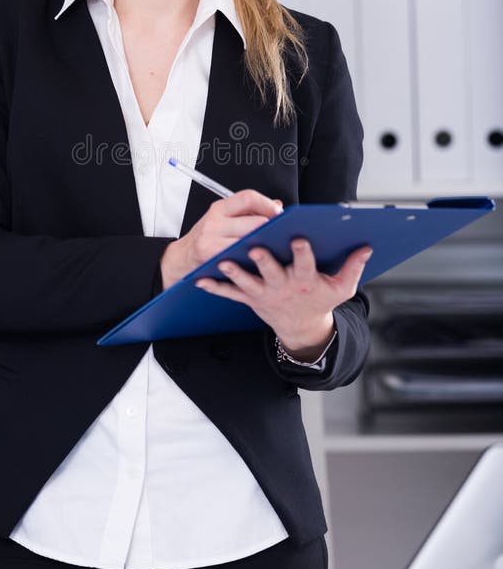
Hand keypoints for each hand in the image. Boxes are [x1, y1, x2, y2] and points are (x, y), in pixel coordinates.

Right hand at [160, 190, 282, 288]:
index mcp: (220, 208)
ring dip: (264, 243)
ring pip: (249, 240)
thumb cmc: (207, 236)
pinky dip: (251, 257)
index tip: (278, 212)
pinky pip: (239, 256)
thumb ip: (249, 211)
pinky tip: (258, 259)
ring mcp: (212, 239)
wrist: (182, 257)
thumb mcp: (224, 218)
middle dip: (270, 227)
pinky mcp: (211, 255)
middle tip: (280, 232)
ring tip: (273, 246)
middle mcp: (215, 221)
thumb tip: (277, 205)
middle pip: (253, 221)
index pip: (248, 197)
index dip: (267, 204)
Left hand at [194, 237, 371, 360]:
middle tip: (255, 248)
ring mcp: (264, 294)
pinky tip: (201, 279)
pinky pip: (230, 294)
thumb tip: (367, 248)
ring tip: (223, 261)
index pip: (305, 264)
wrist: (301, 329)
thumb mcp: (341, 288)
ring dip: (235, 272)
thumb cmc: (319, 302)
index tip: (299, 239)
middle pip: (272, 273)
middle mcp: (282, 287)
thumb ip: (353, 267)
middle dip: (264, 261)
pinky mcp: (250, 299)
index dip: (303, 252)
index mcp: (305, 280)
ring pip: (247, 282)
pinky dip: (216, 287)